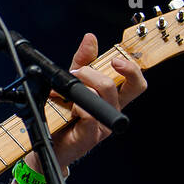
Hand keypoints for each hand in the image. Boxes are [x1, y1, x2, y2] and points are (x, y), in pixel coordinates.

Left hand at [26, 32, 146, 175]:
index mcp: (112, 99)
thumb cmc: (61, 115)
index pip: (136, 82)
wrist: (47, 145)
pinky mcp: (91, 136)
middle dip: (102, 71)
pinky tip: (68, 107)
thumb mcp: (71, 82)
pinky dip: (77, 105)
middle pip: (132, 86)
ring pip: (107, 95)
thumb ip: (82, 61)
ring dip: (85, 84)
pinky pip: (90, 114)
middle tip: (80, 71)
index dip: (132, 68)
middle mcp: (112, 111)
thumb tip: (91, 38)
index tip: (115, 59)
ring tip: (66, 88)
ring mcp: (104, 125)